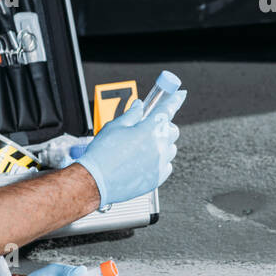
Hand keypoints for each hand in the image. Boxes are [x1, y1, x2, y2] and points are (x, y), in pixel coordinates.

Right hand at [76, 88, 186, 206]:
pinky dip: (159, 161)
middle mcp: (159, 146)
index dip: (175, 100)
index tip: (180, 95)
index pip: (167, 109)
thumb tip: (139, 106)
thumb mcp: (115, 127)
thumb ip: (131, 114)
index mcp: (150, 129)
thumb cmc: (102, 154)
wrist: (95, 181)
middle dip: (163, 126)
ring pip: (170, 149)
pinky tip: (144, 161)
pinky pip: (166, 165)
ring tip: (143, 148)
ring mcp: (160, 163)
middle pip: (172, 130)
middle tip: (148, 128)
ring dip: (162, 144)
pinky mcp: (157, 178)